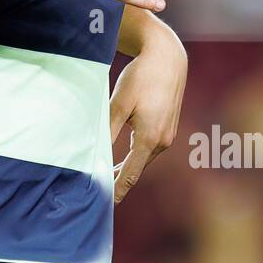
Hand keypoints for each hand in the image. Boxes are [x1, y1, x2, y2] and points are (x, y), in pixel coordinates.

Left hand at [109, 21, 186, 202]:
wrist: (167, 57)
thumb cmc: (141, 77)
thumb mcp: (119, 103)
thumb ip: (108, 130)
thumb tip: (95, 153)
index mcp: (150, 139)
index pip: (130, 175)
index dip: (116, 190)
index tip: (104, 204)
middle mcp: (162, 142)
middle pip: (135, 168)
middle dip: (117, 178)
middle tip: (96, 189)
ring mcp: (167, 135)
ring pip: (141, 158)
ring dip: (124, 165)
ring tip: (103, 173)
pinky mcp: (167, 128)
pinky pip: (148, 148)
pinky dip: (133, 154)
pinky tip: (119, 155)